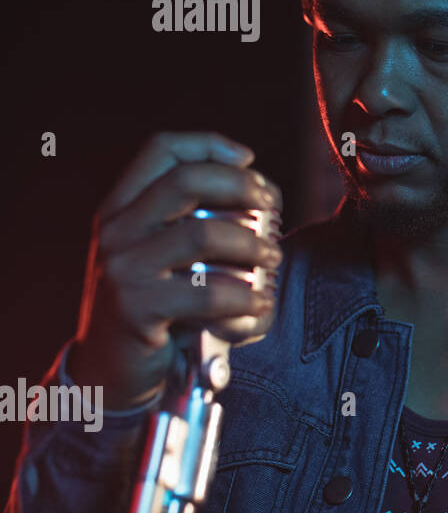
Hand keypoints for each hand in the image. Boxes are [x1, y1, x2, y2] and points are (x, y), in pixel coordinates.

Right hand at [66, 132, 283, 408]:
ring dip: (252, 244)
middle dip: (242, 187)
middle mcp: (115, 230)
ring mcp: (121, 268)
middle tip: (272, 209)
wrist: (110, 367)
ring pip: (203, 233)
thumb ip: (188, 217)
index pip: (161, 149)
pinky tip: (261, 302)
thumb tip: (257, 187)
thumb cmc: (153, 302)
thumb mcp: (158, 251)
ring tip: (272, 258)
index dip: (209, 144)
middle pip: (186, 181)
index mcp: (120, 207)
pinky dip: (245, 297)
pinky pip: (206, 293)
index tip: (251, 160)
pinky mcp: (136, 309)